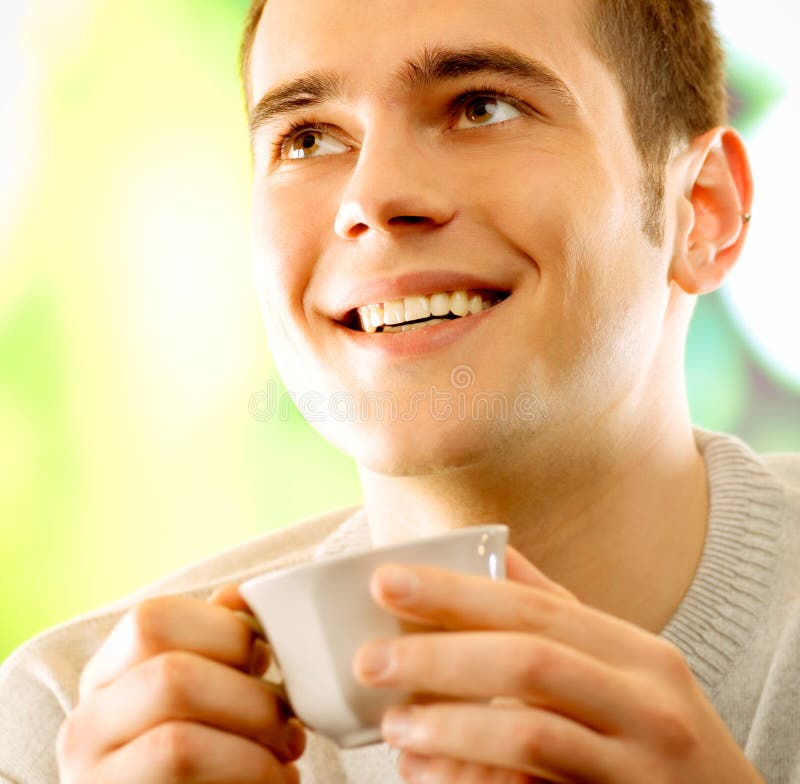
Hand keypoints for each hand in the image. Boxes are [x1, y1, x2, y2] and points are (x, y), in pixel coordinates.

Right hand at [57, 585, 303, 782]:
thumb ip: (216, 642)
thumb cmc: (212, 751)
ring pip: (178, 742)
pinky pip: (187, 779)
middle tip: (288, 716)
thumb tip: (238, 595)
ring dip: (253, 744)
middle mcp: (86, 725)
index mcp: (107, 676)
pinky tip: (277, 778)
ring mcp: (93, 778)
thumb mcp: (209, 691)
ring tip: (288, 750)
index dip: (224, 629)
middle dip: (249, 694)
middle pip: (169, 677)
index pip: (152, 620)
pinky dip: (251, 773)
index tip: (265, 657)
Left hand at [353, 547, 764, 783]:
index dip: (456, 591)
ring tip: (393, 724)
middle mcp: (646, 701)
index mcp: (635, 651)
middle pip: (529, 661)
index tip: (387, 580)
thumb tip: (494, 546)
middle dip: (440, 656)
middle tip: (371, 659)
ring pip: (529, 734)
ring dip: (449, 726)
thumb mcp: (622, 662)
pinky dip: (472, 782)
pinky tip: (429, 774)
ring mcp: (639, 767)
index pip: (534, 606)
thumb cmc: (656, 725)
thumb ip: (557, 608)